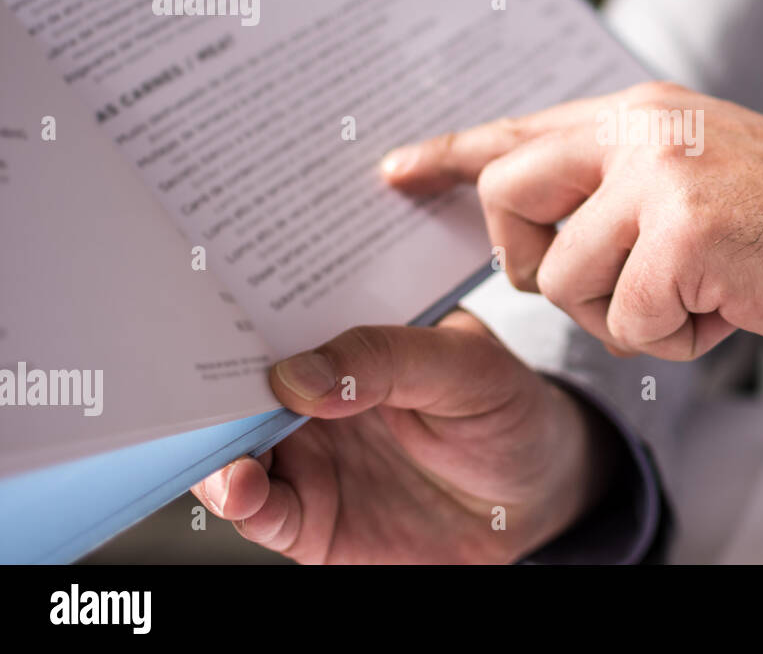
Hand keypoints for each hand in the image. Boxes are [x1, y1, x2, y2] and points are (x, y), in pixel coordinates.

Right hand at [191, 310, 618, 562]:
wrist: (537, 493)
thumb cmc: (505, 409)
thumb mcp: (466, 365)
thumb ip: (389, 359)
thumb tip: (295, 376)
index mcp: (344, 338)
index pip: (274, 313)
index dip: (232, 302)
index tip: (199, 295)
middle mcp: (312, 395)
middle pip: (233, 383)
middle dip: (198, 377)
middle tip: (175, 373)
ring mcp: (307, 455)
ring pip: (231, 448)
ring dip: (210, 444)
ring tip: (216, 442)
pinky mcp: (312, 518)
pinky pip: (262, 512)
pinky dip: (241, 500)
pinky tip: (242, 486)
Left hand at [380, 82, 762, 361]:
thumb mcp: (706, 173)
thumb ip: (625, 181)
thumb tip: (549, 222)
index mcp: (640, 115)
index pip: (517, 130)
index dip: (447, 154)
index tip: (392, 173)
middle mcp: (641, 132)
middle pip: (507, 199)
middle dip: (536, 263)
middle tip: (603, 280)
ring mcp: (664, 178)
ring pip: (568, 282)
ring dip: (628, 315)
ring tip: (703, 293)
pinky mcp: (689, 235)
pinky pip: (628, 324)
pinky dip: (677, 340)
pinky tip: (731, 308)